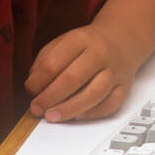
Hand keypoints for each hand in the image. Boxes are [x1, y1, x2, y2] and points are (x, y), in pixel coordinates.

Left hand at [24, 23, 138, 122]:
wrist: (123, 38)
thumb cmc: (88, 44)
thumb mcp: (64, 42)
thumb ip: (45, 60)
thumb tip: (33, 85)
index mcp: (80, 39)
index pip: (54, 62)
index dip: (38, 81)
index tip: (30, 91)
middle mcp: (99, 54)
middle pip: (73, 78)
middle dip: (50, 97)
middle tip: (37, 109)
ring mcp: (114, 71)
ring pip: (93, 94)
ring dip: (69, 109)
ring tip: (52, 117)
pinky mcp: (125, 86)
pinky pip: (110, 105)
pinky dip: (92, 113)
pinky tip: (77, 116)